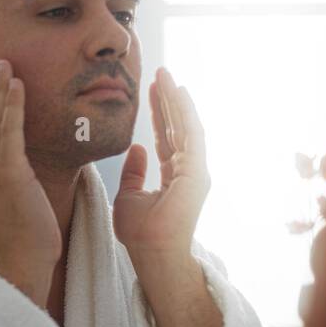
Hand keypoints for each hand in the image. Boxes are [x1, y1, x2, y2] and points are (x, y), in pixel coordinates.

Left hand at [113, 67, 210, 262]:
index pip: (165, 136)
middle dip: (167, 99)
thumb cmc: (141, 234)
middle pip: (176, 127)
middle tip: (159, 72)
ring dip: (175, 100)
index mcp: (174, 175)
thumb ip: (134, 172)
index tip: (151, 89)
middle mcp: (188, 170)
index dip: (158, 112)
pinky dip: (185, 113)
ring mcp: (195, 171)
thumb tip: (137, 148)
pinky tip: (178, 93)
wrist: (152, 255)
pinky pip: (192, 135)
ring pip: (185, 126)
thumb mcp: (128, 197)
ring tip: (166, 75)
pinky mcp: (197, 173)